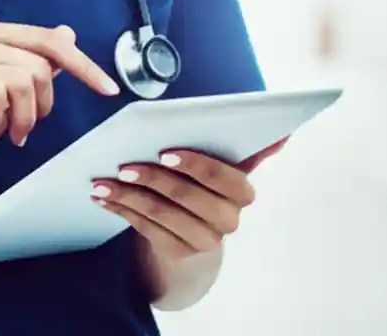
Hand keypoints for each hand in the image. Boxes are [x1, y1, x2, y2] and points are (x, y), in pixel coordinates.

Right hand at [0, 21, 120, 192]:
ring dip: (28, 113)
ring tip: (15, 127)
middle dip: (45, 100)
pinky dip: (9, 119)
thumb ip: (40, 59)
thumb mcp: (16, 89)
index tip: (107, 88)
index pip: (48, 39)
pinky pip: (0, 94)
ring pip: (24, 78)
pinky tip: (0, 130)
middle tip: (31, 119)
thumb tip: (68, 33)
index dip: (82, 64)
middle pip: (40, 62)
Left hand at [90, 139, 288, 260]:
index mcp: (242, 193)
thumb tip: (285, 133)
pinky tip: (104, 197)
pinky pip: (144, 229)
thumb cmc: (209, 186)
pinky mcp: (177, 253)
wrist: (198, 232)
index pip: (222, 178)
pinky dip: (122, 209)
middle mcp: (227, 220)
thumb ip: (251, 150)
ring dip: (127, 195)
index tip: (165, 153)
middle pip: (186, 197)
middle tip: (124, 164)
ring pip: (160, 213)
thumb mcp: (229, 167)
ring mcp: (202, 241)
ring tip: (102, 182)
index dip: (194, 166)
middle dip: (152, 179)